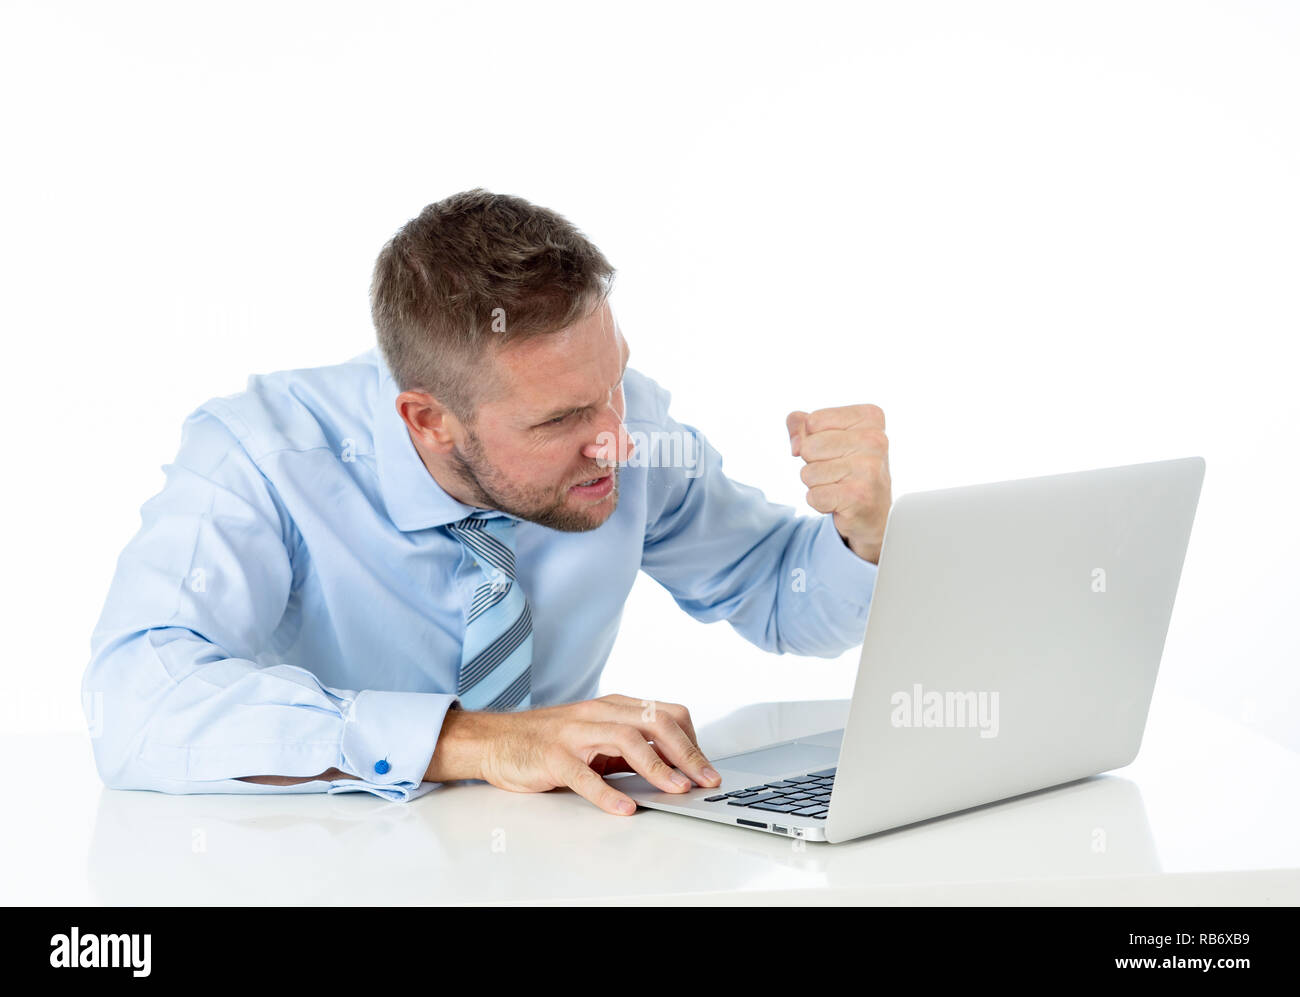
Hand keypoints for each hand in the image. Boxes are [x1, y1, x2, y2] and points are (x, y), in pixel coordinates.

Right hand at [425, 693, 721, 814]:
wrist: (496, 740)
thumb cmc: (550, 741)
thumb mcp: (598, 739)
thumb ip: (632, 748)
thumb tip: (676, 768)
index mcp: (614, 708)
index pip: (667, 714)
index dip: (693, 742)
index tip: (707, 769)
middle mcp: (599, 714)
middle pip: (656, 722)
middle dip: (687, 753)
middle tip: (705, 781)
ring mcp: (576, 733)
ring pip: (627, 740)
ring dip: (658, 768)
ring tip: (676, 790)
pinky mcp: (553, 757)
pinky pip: (584, 775)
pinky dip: (608, 794)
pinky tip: (624, 809)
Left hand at [786, 403, 891, 563]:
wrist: (871, 509)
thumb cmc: (845, 465)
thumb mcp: (823, 434)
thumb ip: (799, 424)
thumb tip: (796, 446)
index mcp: (869, 417)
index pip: (813, 421)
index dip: (813, 438)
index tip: (836, 449)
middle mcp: (875, 440)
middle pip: (809, 447)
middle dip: (813, 463)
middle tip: (837, 471)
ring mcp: (869, 469)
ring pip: (809, 473)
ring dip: (816, 484)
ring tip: (839, 485)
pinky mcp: (859, 496)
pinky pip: (814, 496)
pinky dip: (819, 502)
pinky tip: (839, 501)